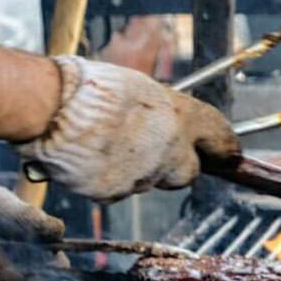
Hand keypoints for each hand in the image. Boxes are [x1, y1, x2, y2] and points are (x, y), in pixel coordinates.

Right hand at [16, 56, 240, 202]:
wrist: (50, 109)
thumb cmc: (89, 88)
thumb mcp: (138, 88)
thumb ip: (162, 112)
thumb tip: (173, 122)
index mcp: (178, 116)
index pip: (217, 135)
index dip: (224, 145)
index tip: (230, 152)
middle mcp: (168, 149)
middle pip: (188, 172)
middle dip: (176, 166)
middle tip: (153, 150)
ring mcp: (142, 175)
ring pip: (150, 182)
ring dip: (138, 170)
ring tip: (108, 144)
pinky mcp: (115, 192)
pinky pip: (119, 191)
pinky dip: (109, 180)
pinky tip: (91, 158)